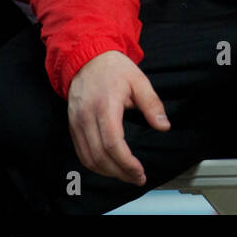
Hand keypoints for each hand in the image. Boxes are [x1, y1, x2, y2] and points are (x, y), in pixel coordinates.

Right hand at [67, 50, 170, 185]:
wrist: (87, 58)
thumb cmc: (114, 69)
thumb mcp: (139, 81)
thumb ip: (152, 105)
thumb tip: (164, 126)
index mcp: (105, 107)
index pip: (113, 144)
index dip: (126, 163)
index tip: (139, 172)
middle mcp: (86, 118)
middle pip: (100, 156)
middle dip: (119, 172)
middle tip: (136, 178)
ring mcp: (76, 123)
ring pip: (88, 158)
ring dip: (107, 172)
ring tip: (126, 175)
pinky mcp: (72, 126)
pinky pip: (81, 152)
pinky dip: (94, 164)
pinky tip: (109, 166)